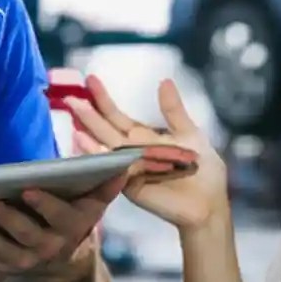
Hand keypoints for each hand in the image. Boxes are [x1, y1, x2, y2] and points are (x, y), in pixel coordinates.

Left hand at [0, 176, 124, 281]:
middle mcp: (46, 248)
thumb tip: (123, 162)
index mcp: (70, 229)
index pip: (59, 216)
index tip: (28, 189)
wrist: (65, 267)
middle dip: (3, 219)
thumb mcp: (93, 206)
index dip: (44, 204)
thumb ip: (105, 185)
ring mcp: (20, 260)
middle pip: (22, 234)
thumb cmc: (74, 220)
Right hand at [64, 75, 227, 231]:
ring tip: (73, 111)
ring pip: (104, 145)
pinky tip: (81, 140)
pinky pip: (111, 167)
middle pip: (105, 129)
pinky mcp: (129, 184)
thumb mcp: (189, 133)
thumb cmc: (203, 171)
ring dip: (87, 129)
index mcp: (144, 137)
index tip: (90, 79)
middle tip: (70, 96)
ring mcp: (127, 168)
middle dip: (88, 112)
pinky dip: (95, 154)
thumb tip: (164, 81)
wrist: (210, 203)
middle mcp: (131, 151)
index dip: (103, 99)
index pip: (117, 116)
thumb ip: (173, 110)